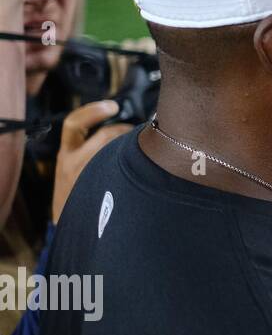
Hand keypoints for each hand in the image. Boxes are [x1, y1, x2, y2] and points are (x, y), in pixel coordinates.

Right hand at [52, 100, 131, 223]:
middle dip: (126, 131)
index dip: (93, 110)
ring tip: (142, 152)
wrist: (72, 228)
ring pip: (116, 151)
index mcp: (66, 155)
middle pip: (105, 135)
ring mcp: (88, 176)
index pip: (74, 124)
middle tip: (141, 132)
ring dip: (132, 147)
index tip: (112, 106)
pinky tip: (143, 168)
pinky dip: (134, 165)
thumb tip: (122, 131)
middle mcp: (73, 163)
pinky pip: (123, 171)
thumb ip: (89, 152)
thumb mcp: (73, 171)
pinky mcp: (100, 188)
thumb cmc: (78, 196)